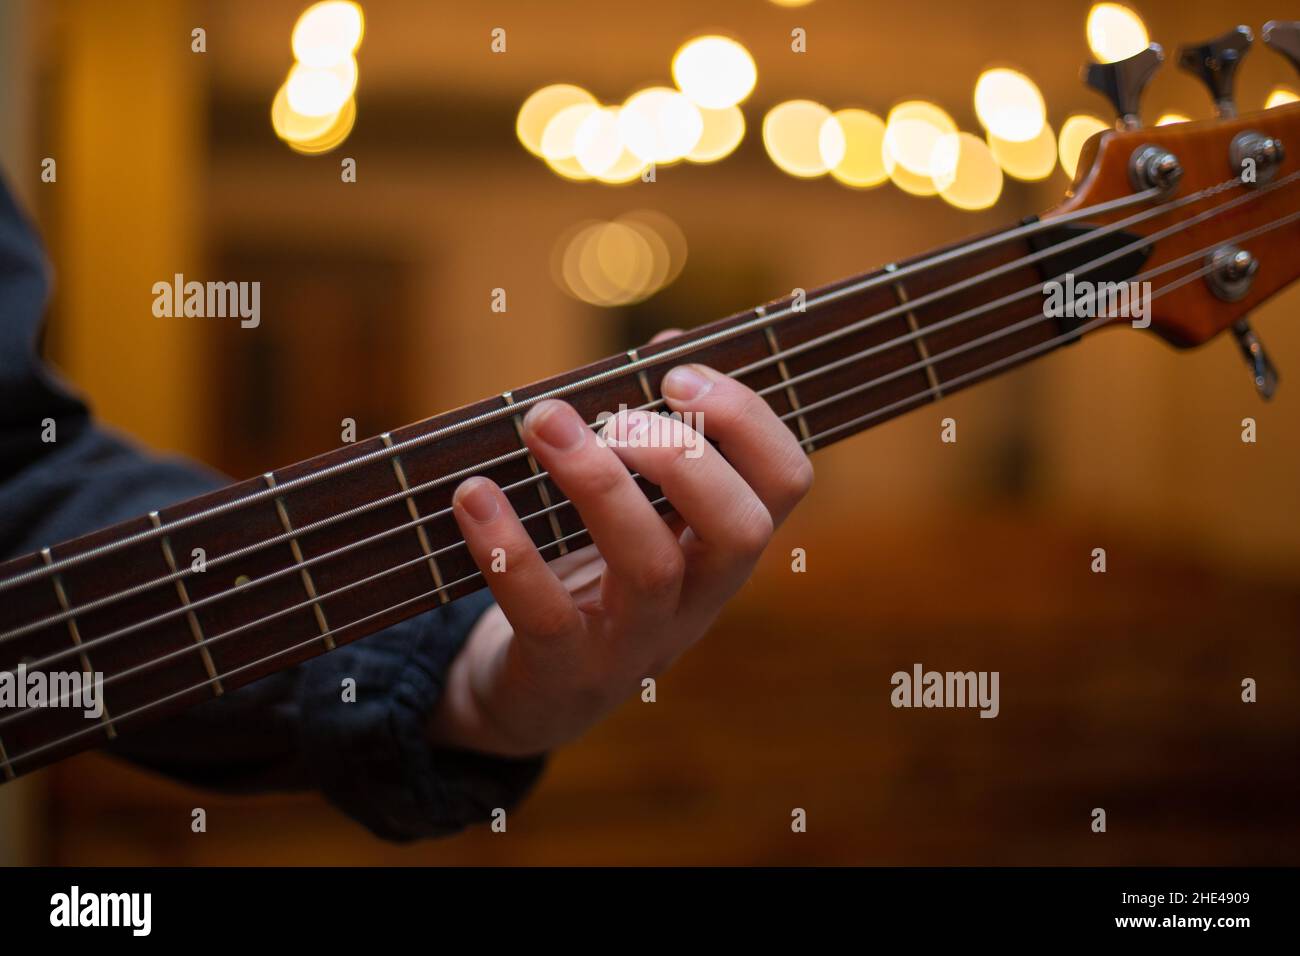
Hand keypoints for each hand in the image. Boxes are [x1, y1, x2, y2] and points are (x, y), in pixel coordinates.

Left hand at [429, 339, 813, 756]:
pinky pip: (547, 615)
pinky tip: (474, 495)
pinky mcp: (565, 674)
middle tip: (613, 416)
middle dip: (683, 454)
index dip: (747, 419)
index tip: (677, 374)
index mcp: (720, 548)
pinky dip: (509, 549)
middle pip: (740, 529)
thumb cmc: (586, 575)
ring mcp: (636, 645)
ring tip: (543, 424)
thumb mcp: (631, 510)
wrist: (530, 692)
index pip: (784, 483)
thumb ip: (654, 431)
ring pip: (651, 567)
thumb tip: (671, 342)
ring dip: (597, 483)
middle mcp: (697, 600)